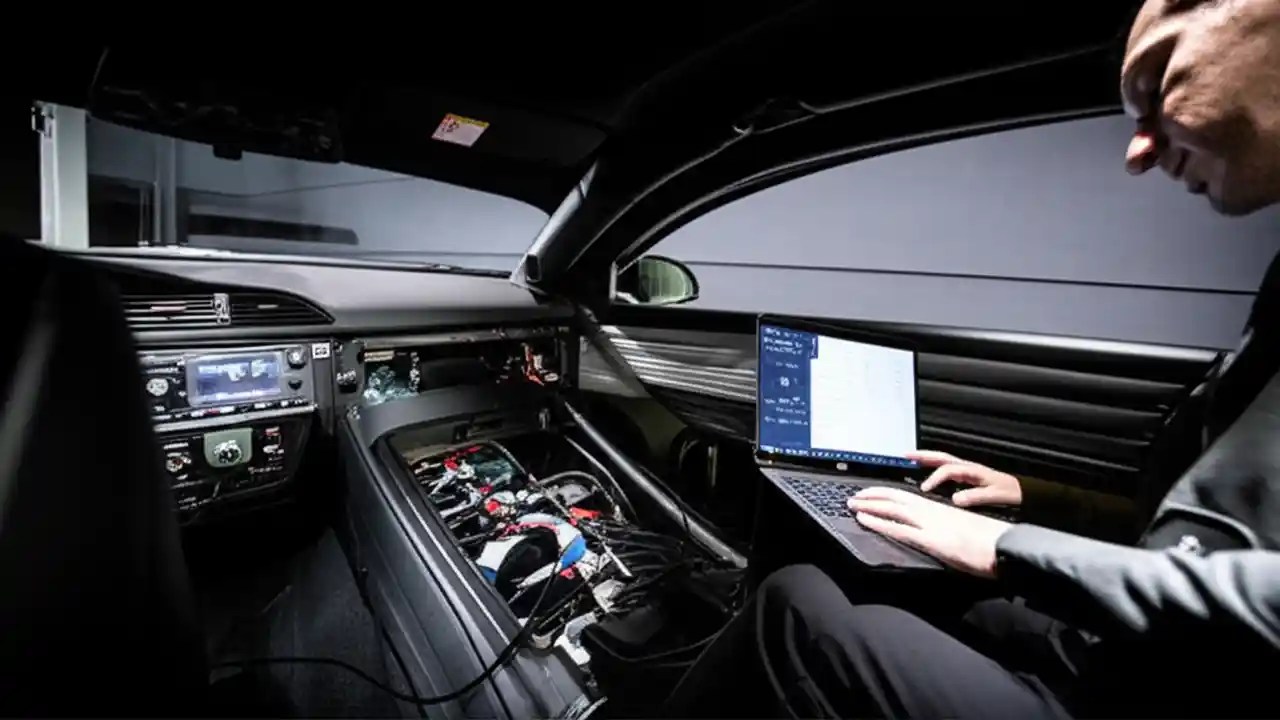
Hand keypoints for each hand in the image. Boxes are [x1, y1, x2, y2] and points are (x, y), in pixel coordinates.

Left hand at [848, 487, 1012, 577]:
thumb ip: (945, 529)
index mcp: (941, 510)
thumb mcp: (962, 531)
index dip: (888, 494)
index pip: (909, 497)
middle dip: (873, 495)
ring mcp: (930, 524)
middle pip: (897, 497)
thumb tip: (932, 533)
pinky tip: (864, 520)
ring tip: (852, 504)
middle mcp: (933, 512)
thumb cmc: (990, 543)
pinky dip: (879, 522)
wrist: (1006, 548)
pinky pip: (899, 529)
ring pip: (893, 508)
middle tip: (854, 496)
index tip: (873, 494)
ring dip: (869, 505)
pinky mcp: (931, 540)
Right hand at [907, 450, 1021, 507]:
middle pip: (942, 457)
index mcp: (972, 470)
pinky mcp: (969, 476)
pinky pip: (947, 469)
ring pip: (943, 460)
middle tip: (905, 455)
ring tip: (911, 459)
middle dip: (923, 455)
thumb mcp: (995, 496)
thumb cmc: (1011, 493)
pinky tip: (929, 474)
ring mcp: (968, 471)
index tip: (925, 488)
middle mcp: (968, 467)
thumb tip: (955, 499)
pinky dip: (935, 468)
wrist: (1024, 492)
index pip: (947, 470)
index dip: (934, 478)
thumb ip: (976, 497)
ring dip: (927, 459)